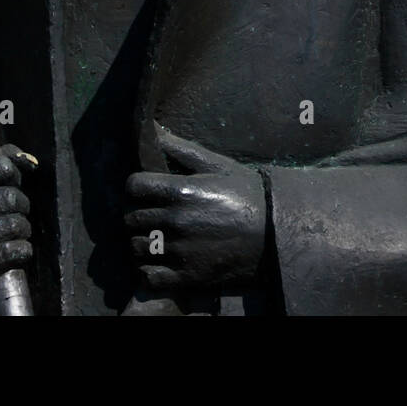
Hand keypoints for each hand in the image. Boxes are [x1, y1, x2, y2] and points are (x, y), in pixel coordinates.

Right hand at [0, 144, 35, 301]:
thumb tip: (30, 161)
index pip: (3, 167)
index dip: (13, 176)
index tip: (8, 185)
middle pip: (14, 199)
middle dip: (21, 205)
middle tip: (13, 213)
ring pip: (18, 226)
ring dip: (22, 229)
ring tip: (11, 231)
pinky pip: (16, 252)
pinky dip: (22, 250)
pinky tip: (12, 249)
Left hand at [125, 127, 267, 291]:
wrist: (275, 233)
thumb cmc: (247, 195)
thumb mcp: (218, 166)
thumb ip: (182, 149)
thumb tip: (154, 130)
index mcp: (181, 191)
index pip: (134, 186)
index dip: (137, 186)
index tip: (146, 190)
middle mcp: (175, 221)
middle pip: (131, 218)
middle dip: (138, 213)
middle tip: (152, 214)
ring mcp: (179, 250)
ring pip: (136, 247)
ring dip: (142, 242)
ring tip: (156, 237)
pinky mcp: (186, 275)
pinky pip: (149, 275)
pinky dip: (149, 269)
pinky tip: (161, 261)